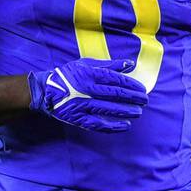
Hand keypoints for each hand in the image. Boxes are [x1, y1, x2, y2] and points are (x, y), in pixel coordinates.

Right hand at [27, 57, 147, 131]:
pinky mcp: (79, 119)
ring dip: (126, 111)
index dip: (131, 85)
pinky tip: (125, 125)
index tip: (142, 89)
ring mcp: (82, 105)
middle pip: (115, 94)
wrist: (46, 91)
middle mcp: (87, 89)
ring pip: (109, 109)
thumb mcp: (86, 64)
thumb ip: (109, 65)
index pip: (116, 79)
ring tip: (138, 112)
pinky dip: (113, 126)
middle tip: (144, 100)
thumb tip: (130, 64)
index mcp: (89, 74)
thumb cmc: (69, 75)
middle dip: (133, 98)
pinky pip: (98, 124)